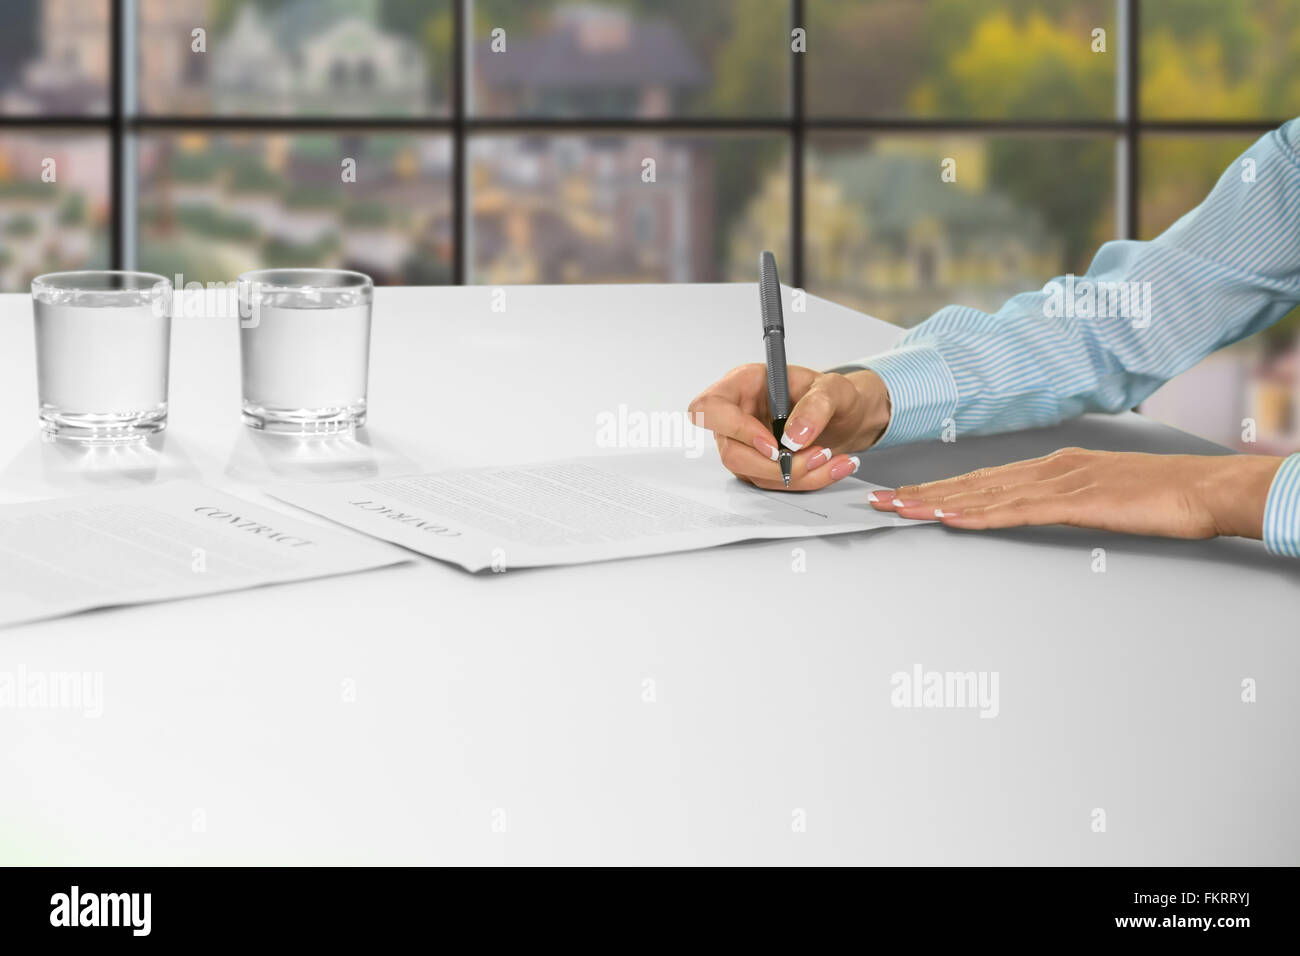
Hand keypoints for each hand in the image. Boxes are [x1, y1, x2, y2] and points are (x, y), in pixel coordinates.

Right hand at [688, 364, 890, 489]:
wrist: (846, 417)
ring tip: (830, 458)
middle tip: (814, 455)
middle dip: (774, 464)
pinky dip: (807, 480)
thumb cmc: (831, 395)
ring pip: (752, 474)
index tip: (773, 443)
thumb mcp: (832, 389)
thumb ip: (816, 406)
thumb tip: (795, 436)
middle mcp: (738, 415)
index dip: (735, 430)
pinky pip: (774, 484)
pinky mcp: (759, 466)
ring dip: (796, 474)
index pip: (710, 408)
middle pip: (731, 453)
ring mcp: (745, 445)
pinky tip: (831, 467)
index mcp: (743, 385)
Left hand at [870, 447, 1284, 539]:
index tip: (904, 494)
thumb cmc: (1160, 495)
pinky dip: (978, 514)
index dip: (939, 487)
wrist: (1203, 488)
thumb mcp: (1099, 496)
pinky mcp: (1074, 501)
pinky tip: (951, 517)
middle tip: (880, 500)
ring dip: (938, 502)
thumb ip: (1063, 502)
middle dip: (922, 492)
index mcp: (1053, 466)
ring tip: (899, 509)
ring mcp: (1059, 482)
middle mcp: (1048, 468)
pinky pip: (1016, 510)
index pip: (983, 479)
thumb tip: (1034, 512)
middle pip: (972, 483)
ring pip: (985, 494)